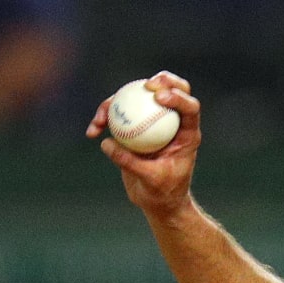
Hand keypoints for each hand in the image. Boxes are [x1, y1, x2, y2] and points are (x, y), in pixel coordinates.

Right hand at [86, 70, 202, 217]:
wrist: (157, 201)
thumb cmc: (163, 193)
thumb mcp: (150, 180)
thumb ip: (130, 162)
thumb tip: (107, 143)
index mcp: (187, 134)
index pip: (190, 109)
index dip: (179, 97)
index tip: (159, 97)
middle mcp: (172, 123)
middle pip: (172, 91)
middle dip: (162, 81)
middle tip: (145, 86)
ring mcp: (154, 123)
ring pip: (140, 99)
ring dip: (120, 100)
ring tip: (102, 116)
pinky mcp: (135, 127)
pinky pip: (120, 115)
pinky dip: (105, 118)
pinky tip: (93, 130)